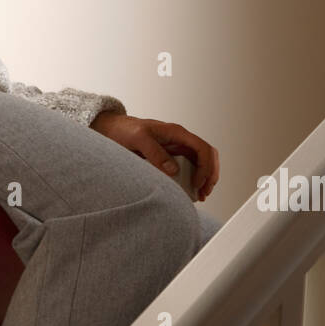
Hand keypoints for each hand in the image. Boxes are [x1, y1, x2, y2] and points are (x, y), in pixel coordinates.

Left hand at [89, 112, 219, 201]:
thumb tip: (173, 170)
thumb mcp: (138, 138)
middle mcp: (180, 140)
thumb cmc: (125, 130)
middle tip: (204, 193)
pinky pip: (189, 168)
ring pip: (201, 163)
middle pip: (208, 156)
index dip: (205, 167)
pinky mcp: (171, 157)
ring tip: (200, 195)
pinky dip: (194, 180)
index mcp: (177, 133)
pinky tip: (190, 191)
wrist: (114, 130)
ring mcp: (177, 149)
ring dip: (205, 179)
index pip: (202, 148)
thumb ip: (155, 152)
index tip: (198, 184)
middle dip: (210, 175)